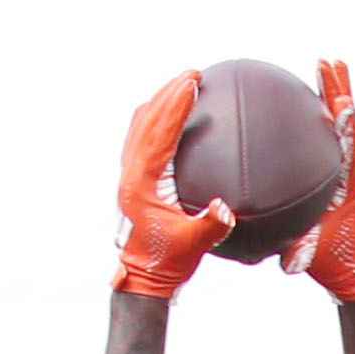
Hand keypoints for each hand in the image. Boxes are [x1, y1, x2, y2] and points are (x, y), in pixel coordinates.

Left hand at [113, 69, 234, 296]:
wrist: (140, 279)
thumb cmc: (168, 263)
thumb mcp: (194, 245)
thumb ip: (210, 225)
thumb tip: (226, 208)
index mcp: (142, 182)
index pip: (159, 131)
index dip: (176, 103)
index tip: (192, 81)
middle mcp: (130, 172)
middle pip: (146, 119)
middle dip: (168, 93)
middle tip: (192, 74)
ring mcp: (128, 175)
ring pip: (139, 125)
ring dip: (159, 103)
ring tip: (180, 87)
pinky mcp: (131, 181)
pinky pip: (139, 139)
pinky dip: (154, 121)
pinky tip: (170, 119)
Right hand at [292, 59, 354, 299]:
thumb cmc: (337, 265)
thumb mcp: (314, 258)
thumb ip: (300, 253)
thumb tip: (283, 259)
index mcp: (350, 189)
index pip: (350, 149)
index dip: (347, 124)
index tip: (343, 98)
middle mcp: (353, 175)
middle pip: (347, 125)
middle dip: (338, 91)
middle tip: (331, 61)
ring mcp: (348, 174)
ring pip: (342, 127)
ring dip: (335, 95)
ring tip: (329, 64)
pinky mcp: (341, 177)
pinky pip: (332, 140)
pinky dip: (326, 116)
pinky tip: (314, 98)